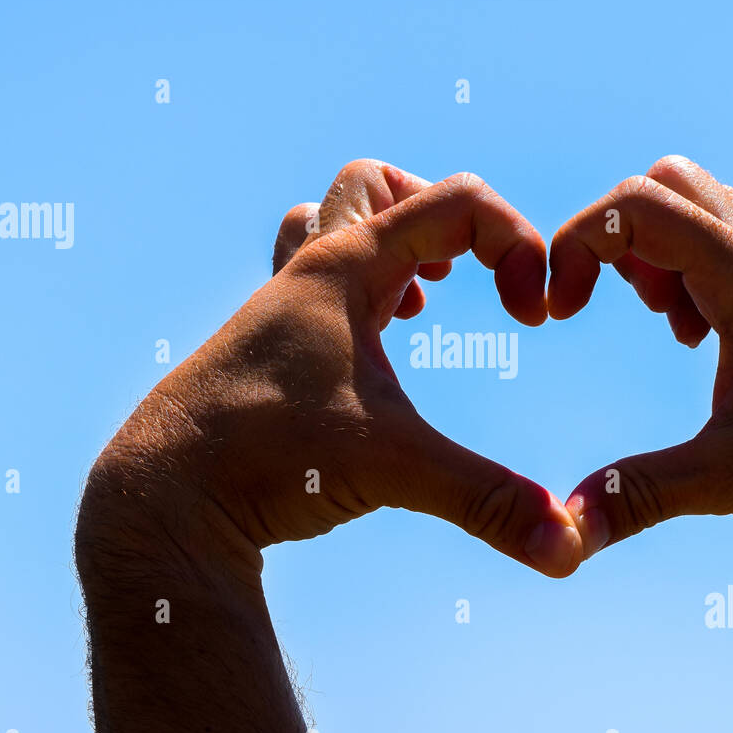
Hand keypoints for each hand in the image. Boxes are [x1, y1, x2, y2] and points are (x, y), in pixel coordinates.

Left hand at [85, 159, 584, 576]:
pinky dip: (354, 292)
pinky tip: (376, 351)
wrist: (164, 495)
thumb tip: (569, 550)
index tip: (530, 318)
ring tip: (418, 305)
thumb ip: (489, 502)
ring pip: (328, 223)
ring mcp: (279, 307)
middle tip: (466, 279)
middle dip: (438, 216)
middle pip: (374, 183)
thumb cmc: (265, 461)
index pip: (455, 200)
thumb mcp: (395, 470)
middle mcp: (307, 273)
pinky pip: (311, 281)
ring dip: (384, 245)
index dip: (517, 244)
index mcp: (344, 269)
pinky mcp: (267, 348)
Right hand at [550, 155, 732, 556]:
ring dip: (664, 255)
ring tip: (670, 327)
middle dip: (618, 239)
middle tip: (615, 307)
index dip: (575, 244)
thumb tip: (561, 532)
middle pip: (671, 185)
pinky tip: (710, 345)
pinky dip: (702, 276)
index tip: (560, 312)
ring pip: (710, 213)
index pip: (637, 205)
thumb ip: (638, 496)